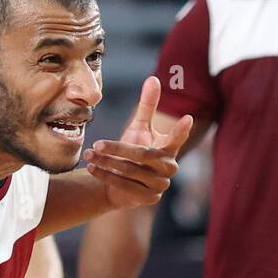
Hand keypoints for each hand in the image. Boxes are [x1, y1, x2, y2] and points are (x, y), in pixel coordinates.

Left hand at [82, 76, 192, 209]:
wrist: (121, 183)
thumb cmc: (134, 150)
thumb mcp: (139, 127)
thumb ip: (148, 105)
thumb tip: (154, 78)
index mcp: (169, 148)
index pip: (177, 138)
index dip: (181, 129)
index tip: (187, 118)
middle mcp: (169, 167)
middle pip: (144, 156)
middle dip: (118, 149)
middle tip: (97, 143)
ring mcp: (161, 185)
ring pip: (131, 171)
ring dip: (107, 162)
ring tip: (90, 154)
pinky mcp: (149, 199)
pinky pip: (126, 186)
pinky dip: (107, 176)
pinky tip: (93, 168)